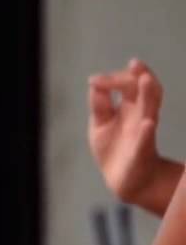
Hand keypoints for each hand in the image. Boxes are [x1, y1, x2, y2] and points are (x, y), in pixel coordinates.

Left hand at [89, 59, 164, 205]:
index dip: (116, 78)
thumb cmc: (113, 148)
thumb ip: (100, 102)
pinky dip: (146, 132)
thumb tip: (94, 80)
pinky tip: (147, 124)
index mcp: (130, 108)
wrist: (123, 179)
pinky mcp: (142, 152)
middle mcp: (140, 116)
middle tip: (136, 65)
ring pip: (150, 110)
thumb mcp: (101, 122)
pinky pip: (146, 141)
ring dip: (148, 95)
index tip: (96, 80)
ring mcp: (143, 133)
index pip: (130, 85)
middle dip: (141, 77)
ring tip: (146, 80)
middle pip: (145, 91)